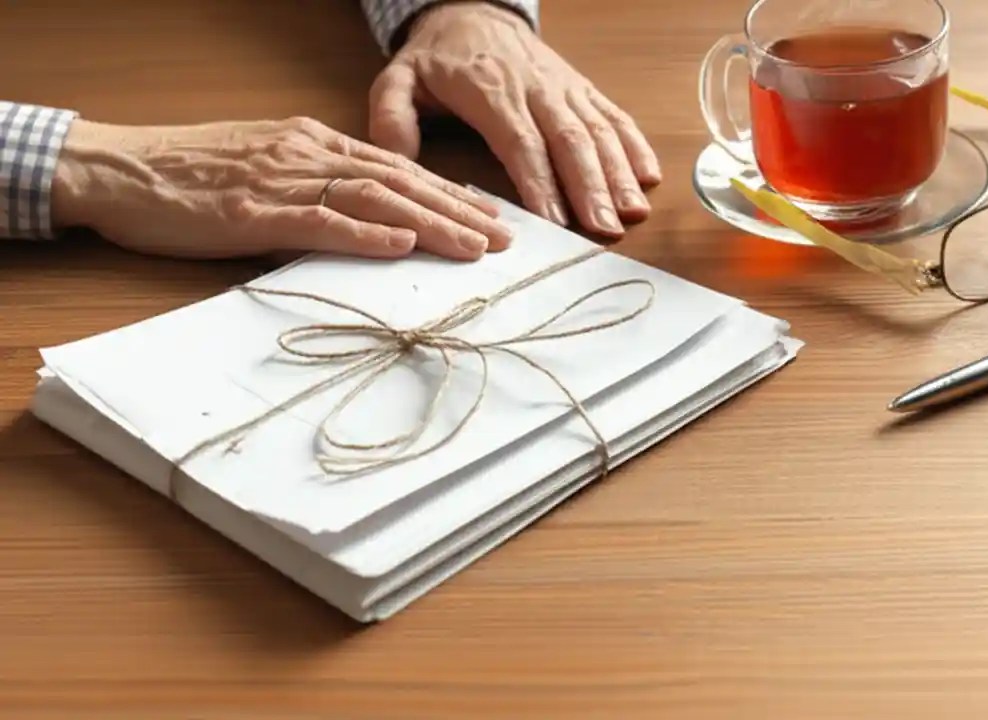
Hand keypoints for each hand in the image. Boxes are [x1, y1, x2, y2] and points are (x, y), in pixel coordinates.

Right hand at [50, 116, 512, 259]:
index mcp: (311, 143)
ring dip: (431, 223)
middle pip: (400, 180)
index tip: (490, 215)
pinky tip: (402, 246)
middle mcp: (306, 154)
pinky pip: (318, 221)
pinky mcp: (251, 213)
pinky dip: (365, 234)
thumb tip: (363, 223)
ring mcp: (281, 181)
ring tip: (475, 247)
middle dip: (458, 209)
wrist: (117, 169)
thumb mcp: (262, 171)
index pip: (397, 167)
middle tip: (505, 238)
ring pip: (374, 198)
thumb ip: (313, 190)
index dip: (448, 191)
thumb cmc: (187, 176)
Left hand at [368, 1, 661, 237]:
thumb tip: (397, 154)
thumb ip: (391, 114)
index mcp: (491, 92)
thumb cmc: (437, 57)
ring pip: (598, 131)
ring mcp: (564, 88)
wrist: (472, 10)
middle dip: (591, 187)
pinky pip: (614, 115)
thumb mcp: (398, 77)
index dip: (541, 183)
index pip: (521, 142)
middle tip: (604, 229)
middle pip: (570, 141)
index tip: (556, 222)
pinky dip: (634, 145)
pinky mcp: (582, 88)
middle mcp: (536, 89)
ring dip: (619, 173)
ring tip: (633, 213)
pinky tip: (649, 177)